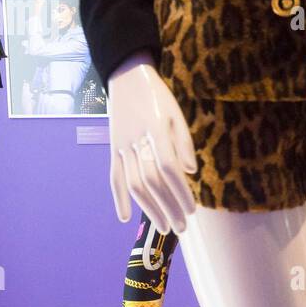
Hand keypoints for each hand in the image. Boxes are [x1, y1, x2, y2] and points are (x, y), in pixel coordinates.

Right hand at [106, 54, 197, 233]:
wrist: (126, 78)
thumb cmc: (158, 97)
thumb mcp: (177, 113)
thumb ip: (184, 143)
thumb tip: (190, 172)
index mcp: (156, 130)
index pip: (169, 168)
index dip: (180, 191)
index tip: (192, 210)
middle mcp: (137, 140)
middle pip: (152, 181)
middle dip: (168, 207)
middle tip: (181, 228)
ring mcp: (121, 146)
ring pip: (134, 183)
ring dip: (149, 209)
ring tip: (163, 227)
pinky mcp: (113, 148)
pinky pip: (114, 176)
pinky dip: (118, 197)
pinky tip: (125, 217)